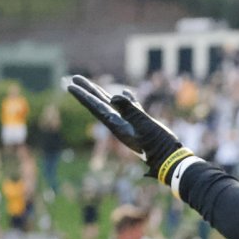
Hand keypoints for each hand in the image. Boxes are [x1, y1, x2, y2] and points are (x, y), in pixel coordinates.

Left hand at [66, 75, 190, 183]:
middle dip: (88, 91)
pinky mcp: (142, 124)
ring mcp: (131, 124)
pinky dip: (127, 100)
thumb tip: (114, 96)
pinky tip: (125, 92)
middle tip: (75, 79)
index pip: (97, 107)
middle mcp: (120, 124)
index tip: (70, 85)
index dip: (84, 96)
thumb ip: (130, 110)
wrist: (169, 159)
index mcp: (118, 125)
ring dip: (102, 94)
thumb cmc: (158, 144)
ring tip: (92, 85)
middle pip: (100, 104)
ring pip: (113, 105)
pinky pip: (131, 108)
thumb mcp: (144, 126)